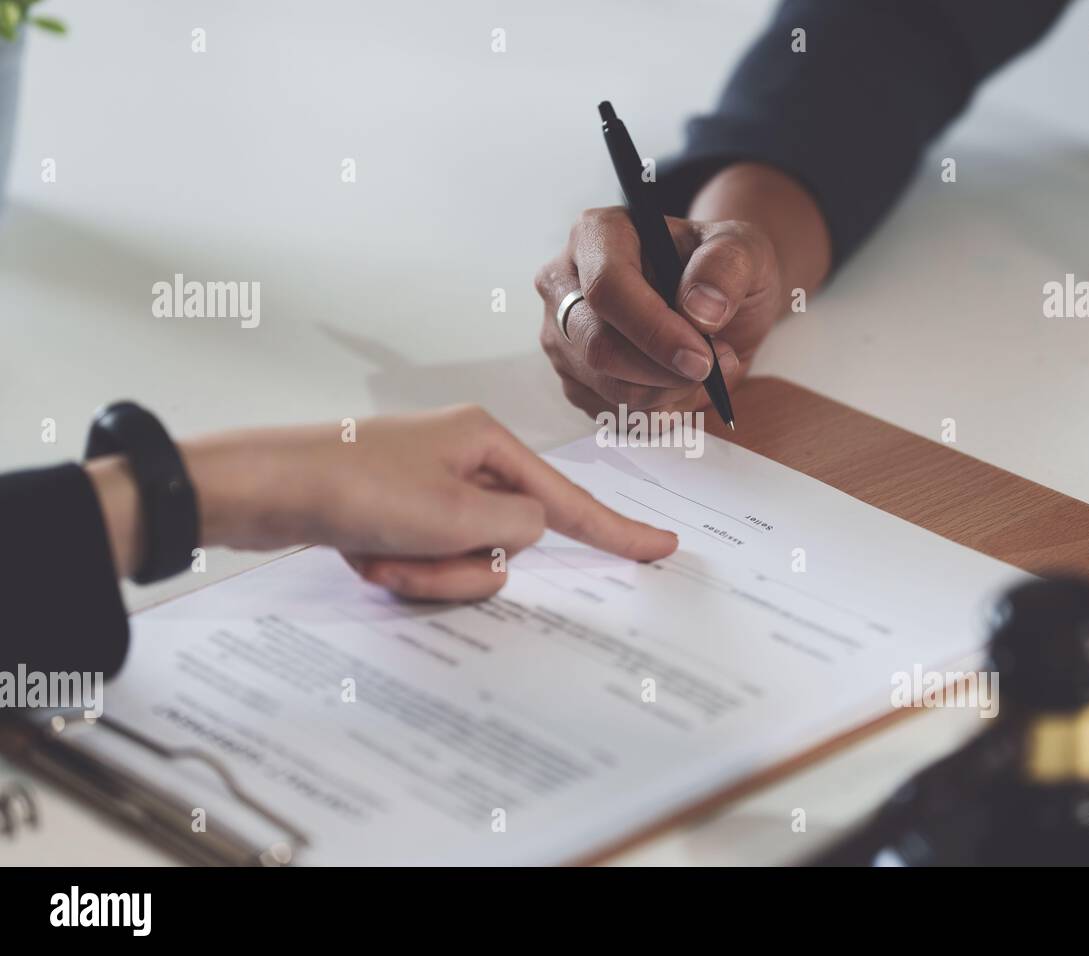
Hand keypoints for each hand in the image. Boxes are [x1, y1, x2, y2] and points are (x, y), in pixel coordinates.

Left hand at [90, 406, 676, 600]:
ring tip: (381, 555)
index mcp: (487, 442)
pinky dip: (400, 570)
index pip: (568, 500)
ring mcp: (428, 488)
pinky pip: (427, 561)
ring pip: (465, 560)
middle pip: (506, 541)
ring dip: (426, 572)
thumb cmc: (356, 489)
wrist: (261, 489)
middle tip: (413, 556)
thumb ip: (519, 528)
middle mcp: (463, 460)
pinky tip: (365, 555)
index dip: (618, 530)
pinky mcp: (396, 513)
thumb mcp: (457, 515)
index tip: (663, 547)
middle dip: (461, 565)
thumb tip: (527, 533)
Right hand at [535, 207, 783, 416]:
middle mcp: (565, 283)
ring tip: (701, 369)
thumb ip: (726, 266)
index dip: (654, 330)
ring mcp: (562, 334)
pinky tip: (678, 384)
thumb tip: (699, 310)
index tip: (700, 357)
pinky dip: (656, 411)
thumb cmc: (720, 269)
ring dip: (666, 392)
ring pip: (606, 386)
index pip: (607, 288)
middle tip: (711, 367)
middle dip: (662, 371)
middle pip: (598, 346)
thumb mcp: (743, 250)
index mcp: (597, 235)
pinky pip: (611, 413)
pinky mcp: (573, 377)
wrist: (714, 301)